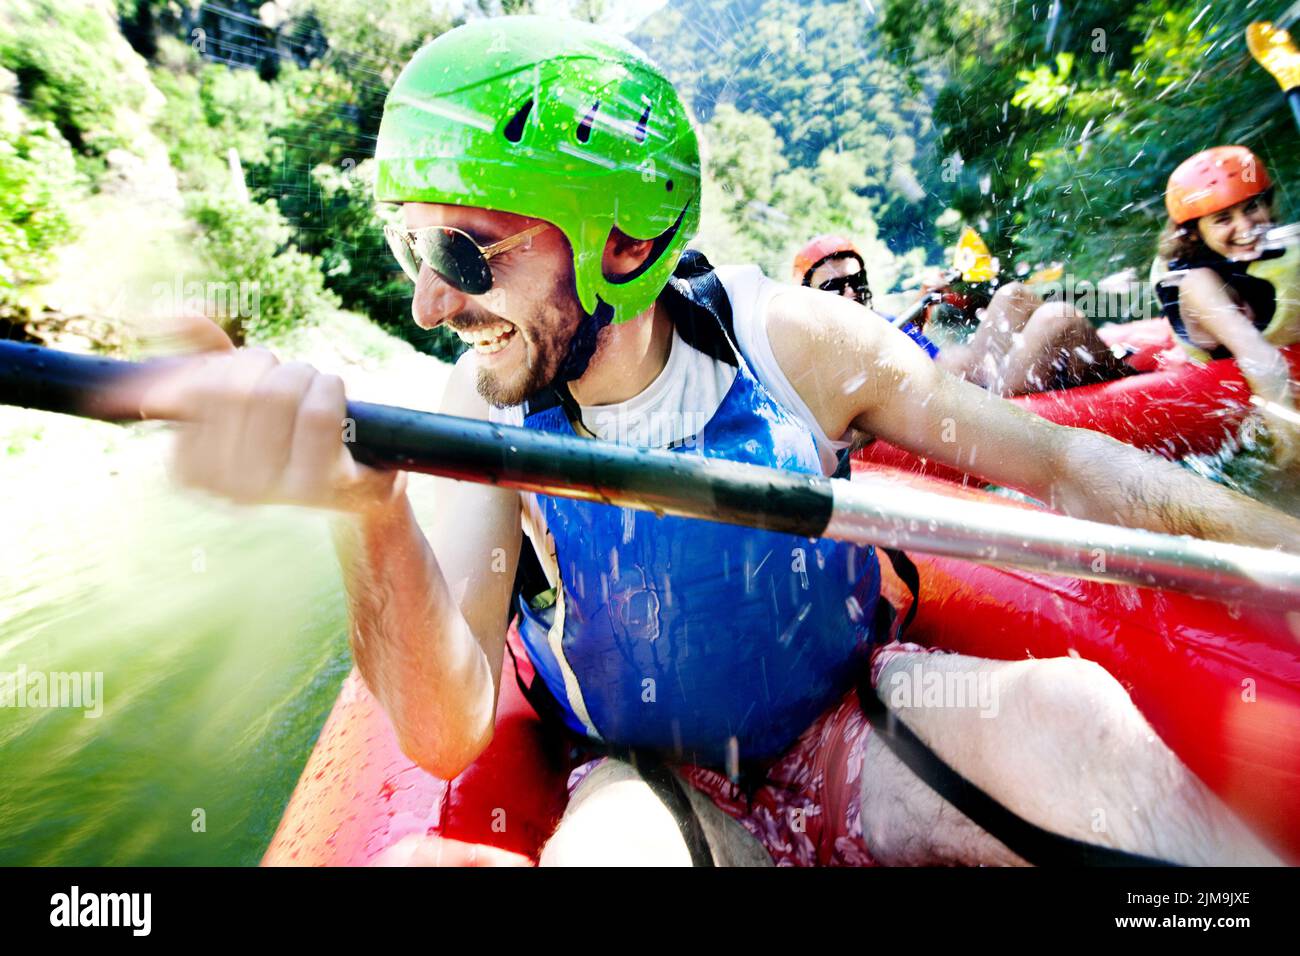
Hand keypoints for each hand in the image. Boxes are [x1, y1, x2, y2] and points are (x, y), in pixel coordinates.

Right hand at [107, 319, 402, 512]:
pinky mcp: (319, 488)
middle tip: (287, 377)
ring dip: (302, 374)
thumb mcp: (233, 393)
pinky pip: (318, 413)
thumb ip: (197, 352)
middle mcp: (222, 489)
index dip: (232, 366)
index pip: (200, 389)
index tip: (253, 378)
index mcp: (188, 469)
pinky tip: (331, 396)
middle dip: (269, 366)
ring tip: (309, 386)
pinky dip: (329, 388)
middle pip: (239, 390)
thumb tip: (180, 314)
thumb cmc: (282, 432)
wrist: (348, 480)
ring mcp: (270, 493)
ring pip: (278, 394)